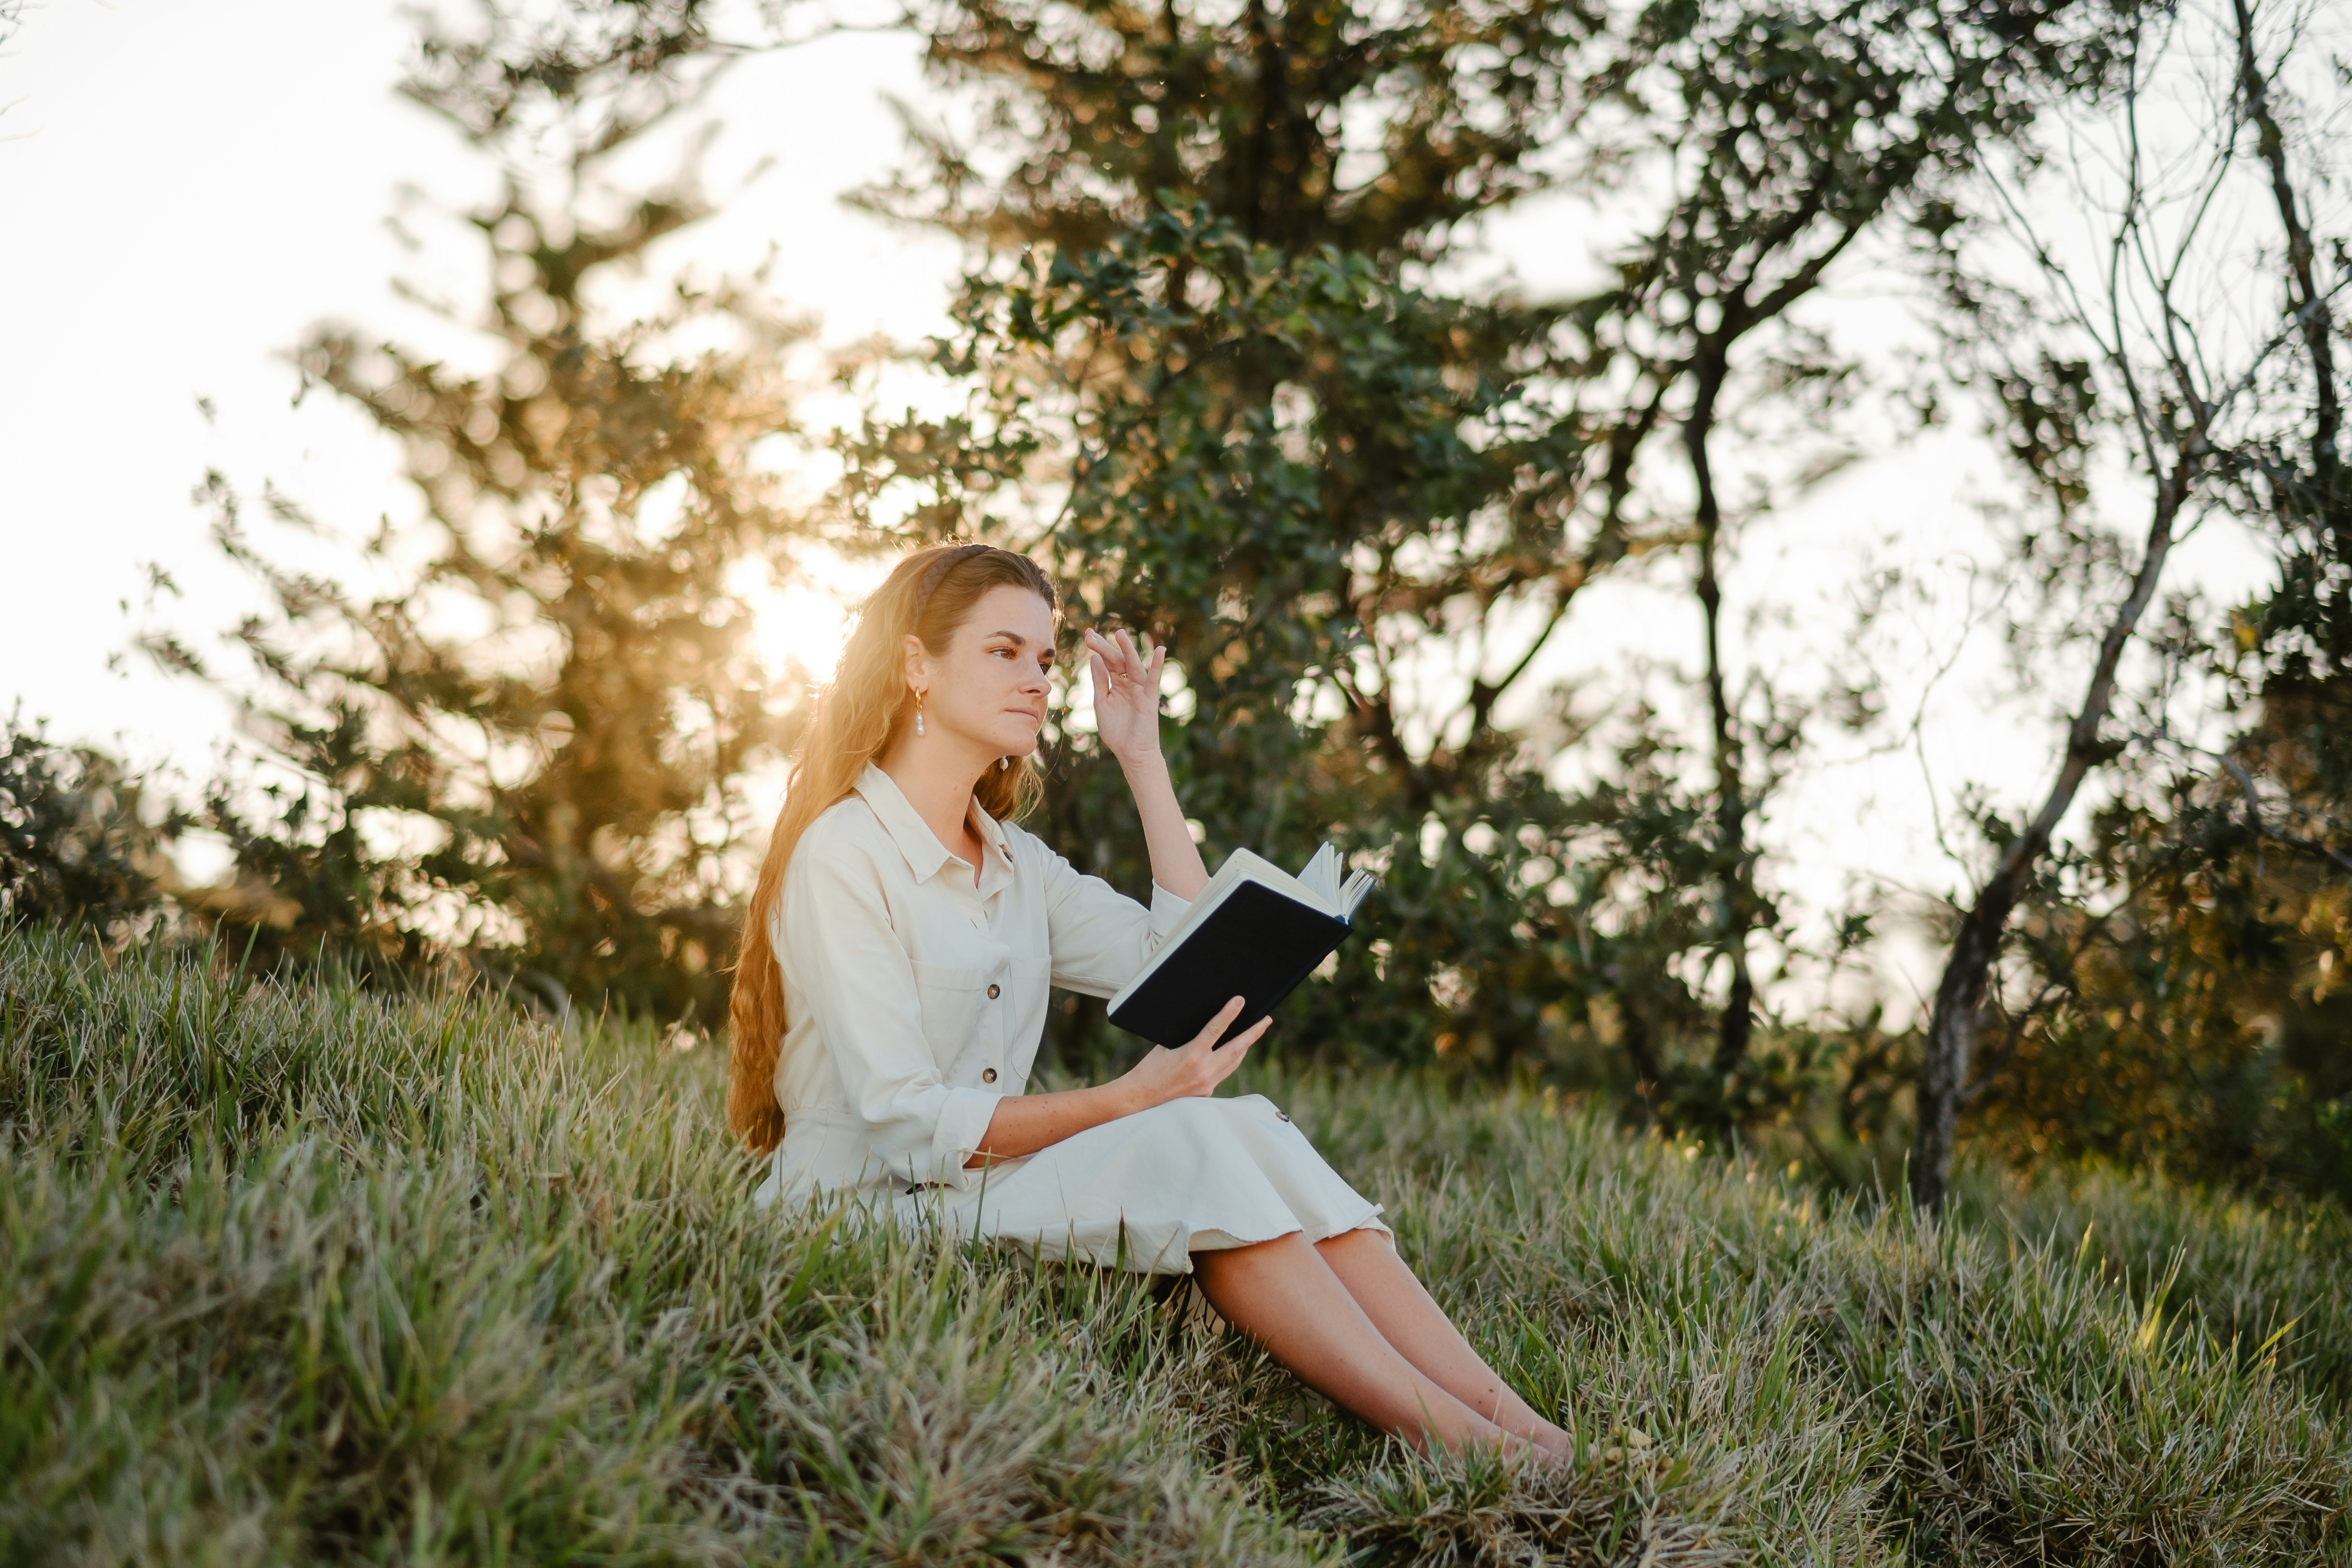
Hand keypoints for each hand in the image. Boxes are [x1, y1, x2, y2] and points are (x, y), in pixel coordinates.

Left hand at [1084, 626, 1166, 766]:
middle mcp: (1129, 684)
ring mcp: (1140, 690)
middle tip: (1090, 635)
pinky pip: (1154, 680)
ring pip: (1133, 666)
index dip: (1098, 649)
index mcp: (1116, 685)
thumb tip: (1094, 658)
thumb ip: (1100, 681)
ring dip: (1127, 650)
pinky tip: (1160, 651)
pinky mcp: (1150, 699)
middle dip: (1105, 648)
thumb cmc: (1117, 731)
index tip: (1087, 635)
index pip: (1107, 662)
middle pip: (1117, 661)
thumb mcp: (1101, 703)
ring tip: (1120, 634)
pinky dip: (1157, 666)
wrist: (1130, 753)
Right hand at [1116, 996, 1265, 1110]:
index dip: (1229, 1014)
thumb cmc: (1149, 1069)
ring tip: (1254, 1033)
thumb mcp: (1166, 1046)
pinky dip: (1228, 1062)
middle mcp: (1203, 1072)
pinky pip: (1222, 1074)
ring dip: (1244, 1047)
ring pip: (1233, 1063)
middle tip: (1266, 1019)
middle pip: (1237, 1049)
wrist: (1140, 1099)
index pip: (1216, 1030)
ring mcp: (1207, 1085)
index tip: (1240, 1001)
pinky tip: (1231, 1054)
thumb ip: (1188, 1038)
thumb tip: (1208, 1027)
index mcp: (1191, 1056)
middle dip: (1254, 1033)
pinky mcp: (1206, 1094)